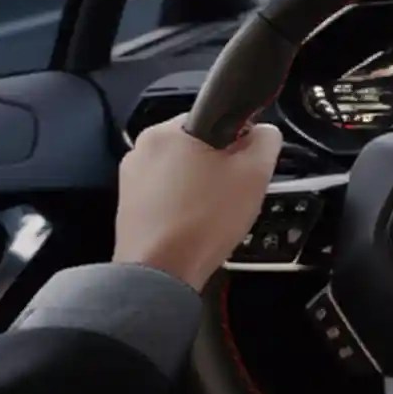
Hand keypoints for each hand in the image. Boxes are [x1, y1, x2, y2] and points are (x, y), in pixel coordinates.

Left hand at [114, 116, 281, 289]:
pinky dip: (180, 206)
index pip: (215, 119)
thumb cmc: (206, 218)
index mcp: (168, 129)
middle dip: (218, 166)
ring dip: (199, 187)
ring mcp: (130, 177)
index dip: (238, 141)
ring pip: (180, 172)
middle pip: (196, 147)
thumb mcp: (254, 175)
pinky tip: (193, 226)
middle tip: (234, 193)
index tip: (246, 166)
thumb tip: (263, 131)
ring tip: (213, 215)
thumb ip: (266, 141)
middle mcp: (142, 146)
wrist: (159, 274)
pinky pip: (164, 196)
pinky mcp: (127, 206)